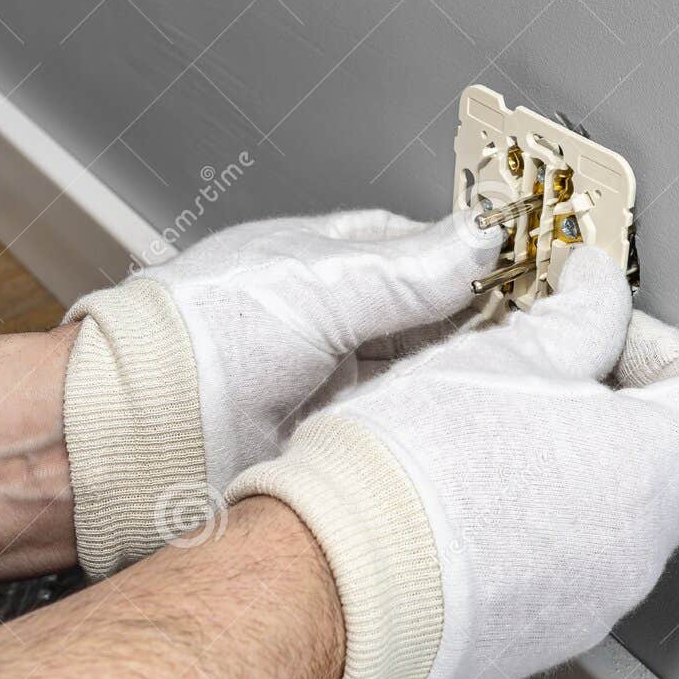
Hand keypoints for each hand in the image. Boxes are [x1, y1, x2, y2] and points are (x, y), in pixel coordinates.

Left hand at [63, 210, 499, 575]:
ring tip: (521, 384)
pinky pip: (394, 430)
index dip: (475, 260)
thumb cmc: (197, 341)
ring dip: (458, 381)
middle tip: (545, 336)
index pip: (416, 250)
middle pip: (425, 318)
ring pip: (416, 377)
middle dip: (478, 327)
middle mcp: (326, 322)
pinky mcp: (325, 443)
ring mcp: (327, 384)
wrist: (134, 434)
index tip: (533, 273)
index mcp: (318, 261)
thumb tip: (482, 235)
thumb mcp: (321, 287)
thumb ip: (409, 269)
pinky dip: (429, 427)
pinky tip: (468, 430)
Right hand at [226, 246, 678, 678]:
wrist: (332, 578)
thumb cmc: (409, 465)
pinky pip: (566, 574)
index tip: (610, 334)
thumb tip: (597, 287)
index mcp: (650, 468)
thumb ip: (576, 315)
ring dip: (577, 476)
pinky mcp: (541, 639)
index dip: (670, 353)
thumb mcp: (502, 355)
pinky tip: (469, 506)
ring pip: (617, 523)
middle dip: (622, 412)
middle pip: (674, 465)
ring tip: (494, 441)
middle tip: (548, 377)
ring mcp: (593, 604)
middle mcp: (638, 549)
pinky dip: (539, 534)